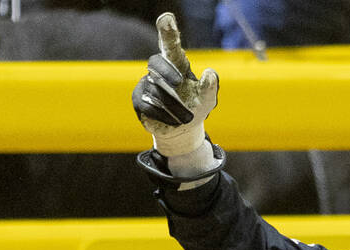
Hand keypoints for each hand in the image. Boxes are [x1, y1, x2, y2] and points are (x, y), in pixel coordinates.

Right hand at [132, 13, 218, 156]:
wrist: (182, 130)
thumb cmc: (196, 107)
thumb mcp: (207, 99)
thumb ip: (210, 87)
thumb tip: (211, 73)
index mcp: (177, 64)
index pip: (170, 44)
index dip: (168, 32)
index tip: (167, 18)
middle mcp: (159, 70)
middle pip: (156, 61)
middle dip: (166, 71)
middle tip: (179, 83)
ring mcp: (146, 84)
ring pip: (155, 90)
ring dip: (174, 106)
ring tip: (187, 118)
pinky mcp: (139, 99)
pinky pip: (147, 105)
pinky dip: (163, 115)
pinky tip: (174, 122)